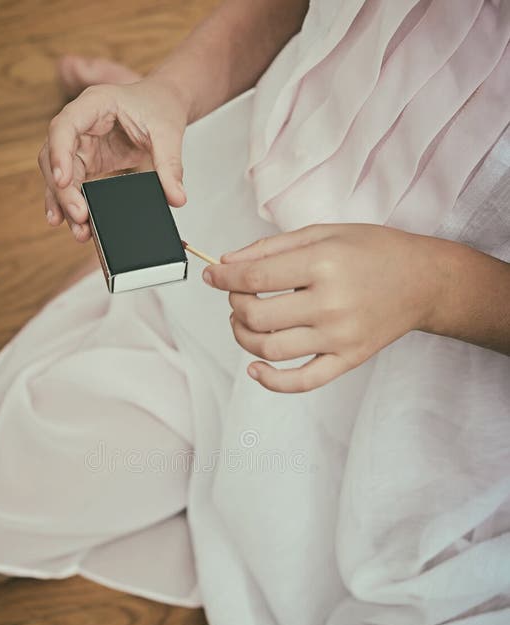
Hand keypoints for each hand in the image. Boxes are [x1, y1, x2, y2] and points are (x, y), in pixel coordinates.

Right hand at [38, 76, 189, 241]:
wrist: (164, 104)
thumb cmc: (159, 106)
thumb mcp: (168, 133)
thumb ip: (170, 165)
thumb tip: (177, 198)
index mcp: (94, 105)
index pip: (64, 127)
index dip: (58, 154)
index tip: (63, 181)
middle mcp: (81, 125)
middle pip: (57, 157)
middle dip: (63, 190)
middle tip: (79, 216)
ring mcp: (82, 146)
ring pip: (61, 175)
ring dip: (65, 203)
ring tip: (79, 231)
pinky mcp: (89, 164)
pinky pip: (74, 186)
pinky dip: (74, 205)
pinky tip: (78, 226)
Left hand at [204, 224, 450, 391]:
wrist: (423, 281)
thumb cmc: (374, 252)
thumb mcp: (324, 233)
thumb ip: (272, 247)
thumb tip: (227, 263)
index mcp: (323, 265)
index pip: (255, 278)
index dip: (223, 279)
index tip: (211, 276)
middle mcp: (330, 303)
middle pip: (257, 316)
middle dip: (234, 305)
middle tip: (236, 296)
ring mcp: (338, 337)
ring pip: (270, 349)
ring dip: (243, 337)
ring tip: (243, 323)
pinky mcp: (346, 360)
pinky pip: (301, 382)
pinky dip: (271, 381)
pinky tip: (255, 368)